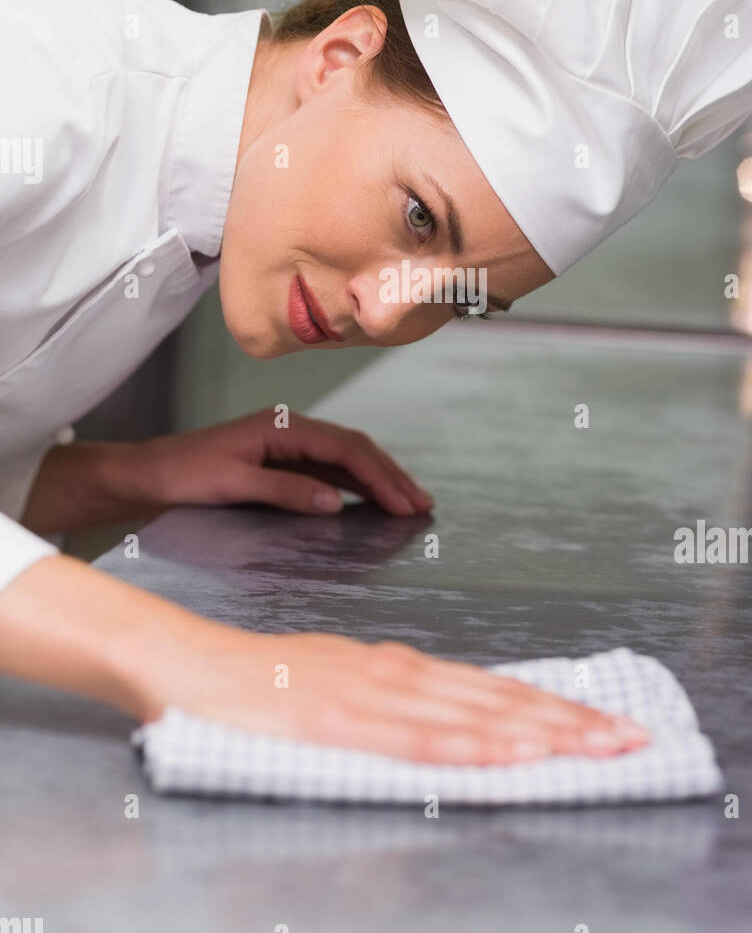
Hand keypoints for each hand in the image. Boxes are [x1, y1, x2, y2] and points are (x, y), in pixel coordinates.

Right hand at [138, 624, 650, 764]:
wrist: (191, 665)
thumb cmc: (262, 682)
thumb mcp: (341, 683)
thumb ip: (394, 700)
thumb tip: (449, 718)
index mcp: (400, 667)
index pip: (495, 688)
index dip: (556, 706)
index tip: (607, 722)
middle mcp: (399, 675)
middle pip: (500, 699)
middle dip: (572, 721)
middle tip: (632, 737)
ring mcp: (373, 698)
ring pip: (475, 717)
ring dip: (542, 733)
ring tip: (597, 747)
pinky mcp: (341, 726)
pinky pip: (417, 741)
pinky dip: (472, 748)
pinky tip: (510, 757)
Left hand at [142, 408, 432, 516]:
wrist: (149, 474)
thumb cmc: (184, 475)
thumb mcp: (233, 484)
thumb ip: (285, 491)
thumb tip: (336, 503)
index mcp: (282, 427)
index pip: (345, 448)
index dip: (379, 476)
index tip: (404, 503)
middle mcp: (290, 430)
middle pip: (355, 448)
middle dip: (391, 476)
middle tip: (422, 505)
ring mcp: (288, 445)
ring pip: (347, 459)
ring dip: (379, 480)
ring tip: (409, 504)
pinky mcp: (282, 463)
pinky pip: (330, 472)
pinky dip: (356, 486)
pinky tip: (372, 503)